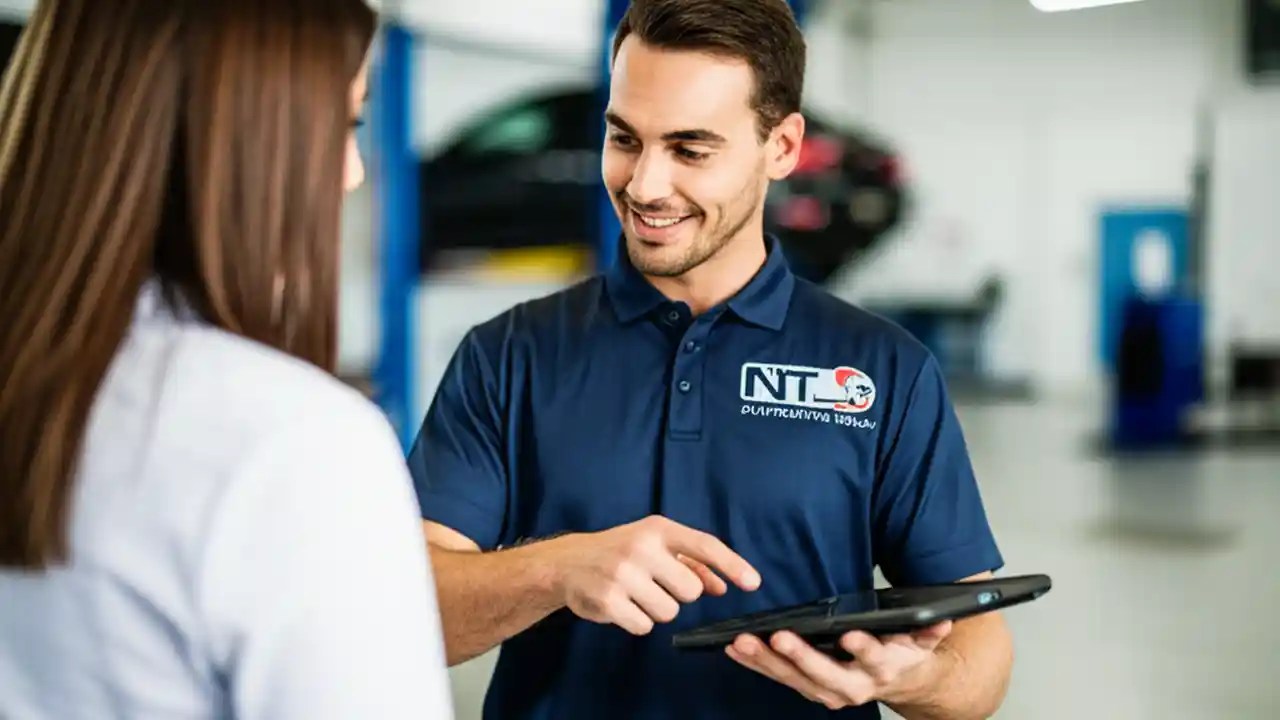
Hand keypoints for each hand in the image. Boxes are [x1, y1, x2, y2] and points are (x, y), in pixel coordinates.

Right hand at [546, 515, 760, 634]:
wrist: (568, 562)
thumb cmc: (622, 552)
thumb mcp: (655, 545)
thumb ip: (690, 563)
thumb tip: (722, 586)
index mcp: (657, 529)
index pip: (704, 545)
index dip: (732, 564)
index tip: (754, 583)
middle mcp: (640, 548)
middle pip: (690, 591)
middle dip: (678, 595)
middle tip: (655, 585)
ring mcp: (622, 575)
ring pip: (668, 612)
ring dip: (656, 610)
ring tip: (635, 594)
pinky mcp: (607, 601)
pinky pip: (644, 626)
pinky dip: (637, 622)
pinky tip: (622, 606)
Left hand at [725, 622, 951, 709]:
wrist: (903, 684)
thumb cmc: (905, 653)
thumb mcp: (922, 641)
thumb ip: (930, 630)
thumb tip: (942, 619)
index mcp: (882, 669)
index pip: (872, 658)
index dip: (862, 648)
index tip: (850, 635)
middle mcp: (853, 686)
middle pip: (824, 673)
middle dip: (801, 657)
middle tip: (779, 638)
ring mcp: (828, 691)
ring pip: (795, 679)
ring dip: (767, 662)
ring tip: (744, 643)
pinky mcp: (809, 688)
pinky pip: (781, 678)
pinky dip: (758, 665)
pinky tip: (737, 650)